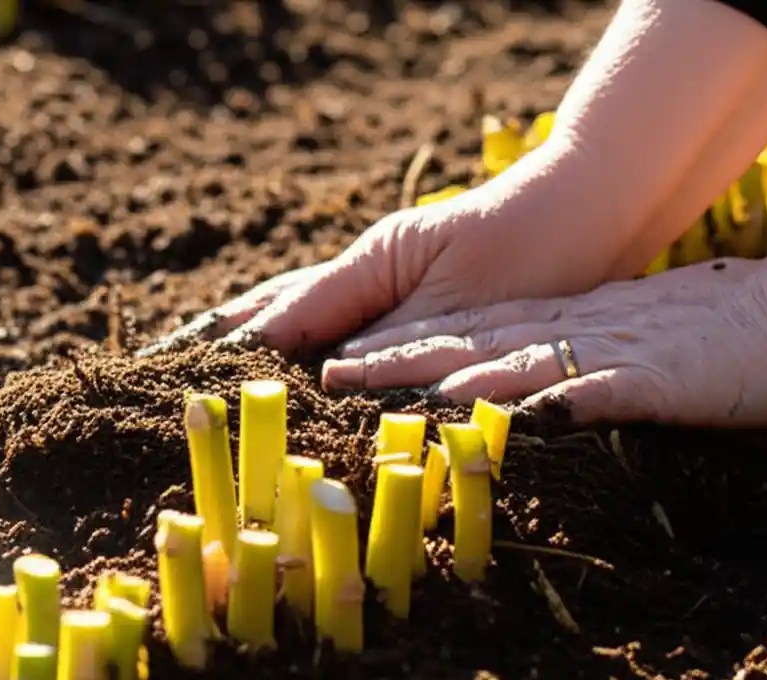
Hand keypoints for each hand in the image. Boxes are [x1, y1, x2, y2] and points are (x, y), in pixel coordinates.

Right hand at [207, 140, 639, 352]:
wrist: (597, 212)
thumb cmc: (540, 247)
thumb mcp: (465, 301)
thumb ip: (398, 342)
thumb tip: (330, 379)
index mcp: (372, 267)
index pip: (286, 316)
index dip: (236, 347)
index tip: (184, 374)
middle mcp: (371, 273)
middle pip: (281, 306)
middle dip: (228, 337)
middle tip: (170, 366)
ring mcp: (389, 285)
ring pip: (307, 313)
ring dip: (259, 339)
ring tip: (205, 363)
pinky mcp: (415, 305)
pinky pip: (347, 328)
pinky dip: (310, 343)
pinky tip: (292, 364)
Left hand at [322, 252, 766, 426]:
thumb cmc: (726, 339)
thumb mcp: (637, 347)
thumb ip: (584, 365)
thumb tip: (537, 392)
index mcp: (569, 325)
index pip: (473, 334)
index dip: (408, 346)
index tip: (347, 359)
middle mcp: (575, 331)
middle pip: (471, 342)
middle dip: (395, 357)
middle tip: (328, 370)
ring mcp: (609, 350)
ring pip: (509, 359)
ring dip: (438, 373)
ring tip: (372, 382)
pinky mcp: (651, 378)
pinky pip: (583, 388)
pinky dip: (532, 397)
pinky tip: (485, 409)